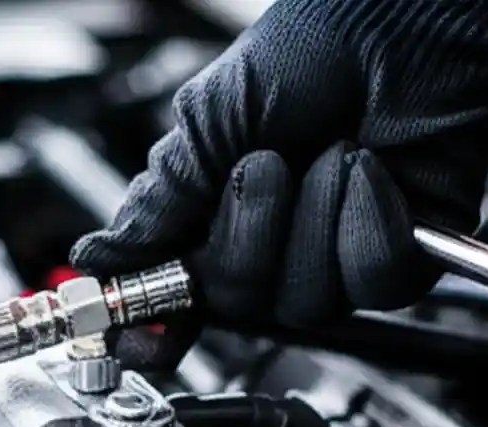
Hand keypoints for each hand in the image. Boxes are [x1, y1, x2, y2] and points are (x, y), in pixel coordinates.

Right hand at [71, 0, 487, 326]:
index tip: (145, 333)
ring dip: (313, 217)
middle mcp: (264, 255)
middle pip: (237, 308)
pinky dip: (368, 219)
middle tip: (264, 164)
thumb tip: (94, 261)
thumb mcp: (203, 130)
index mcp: (205, 226)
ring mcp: (327, 264)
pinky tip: (370, 170)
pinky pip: (371, 281)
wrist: (390, 33)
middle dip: (248, 235)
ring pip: (305, 303)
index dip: (153, 328)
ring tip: (328, 152)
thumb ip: (154, 207)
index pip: (170, 307)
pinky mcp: (393, 262)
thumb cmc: (299, 61)